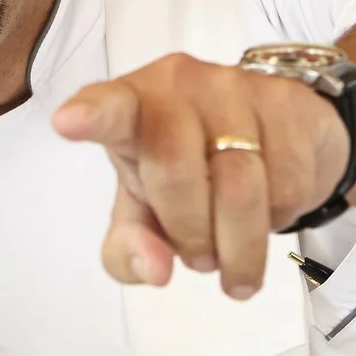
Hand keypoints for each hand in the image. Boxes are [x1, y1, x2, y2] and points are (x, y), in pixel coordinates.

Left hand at [53, 53, 347, 298]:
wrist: (278, 133)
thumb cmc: (190, 169)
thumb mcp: (147, 211)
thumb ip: (131, 246)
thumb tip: (155, 270)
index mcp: (130, 107)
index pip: (109, 108)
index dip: (91, 116)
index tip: (67, 123)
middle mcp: (177, 86)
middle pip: (176, 172)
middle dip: (190, 233)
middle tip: (200, 258)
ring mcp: (236, 88)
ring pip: (240, 186)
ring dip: (238, 244)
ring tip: (234, 258)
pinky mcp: (288, 104)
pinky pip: (288, 183)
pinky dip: (278, 219)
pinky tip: (270, 211)